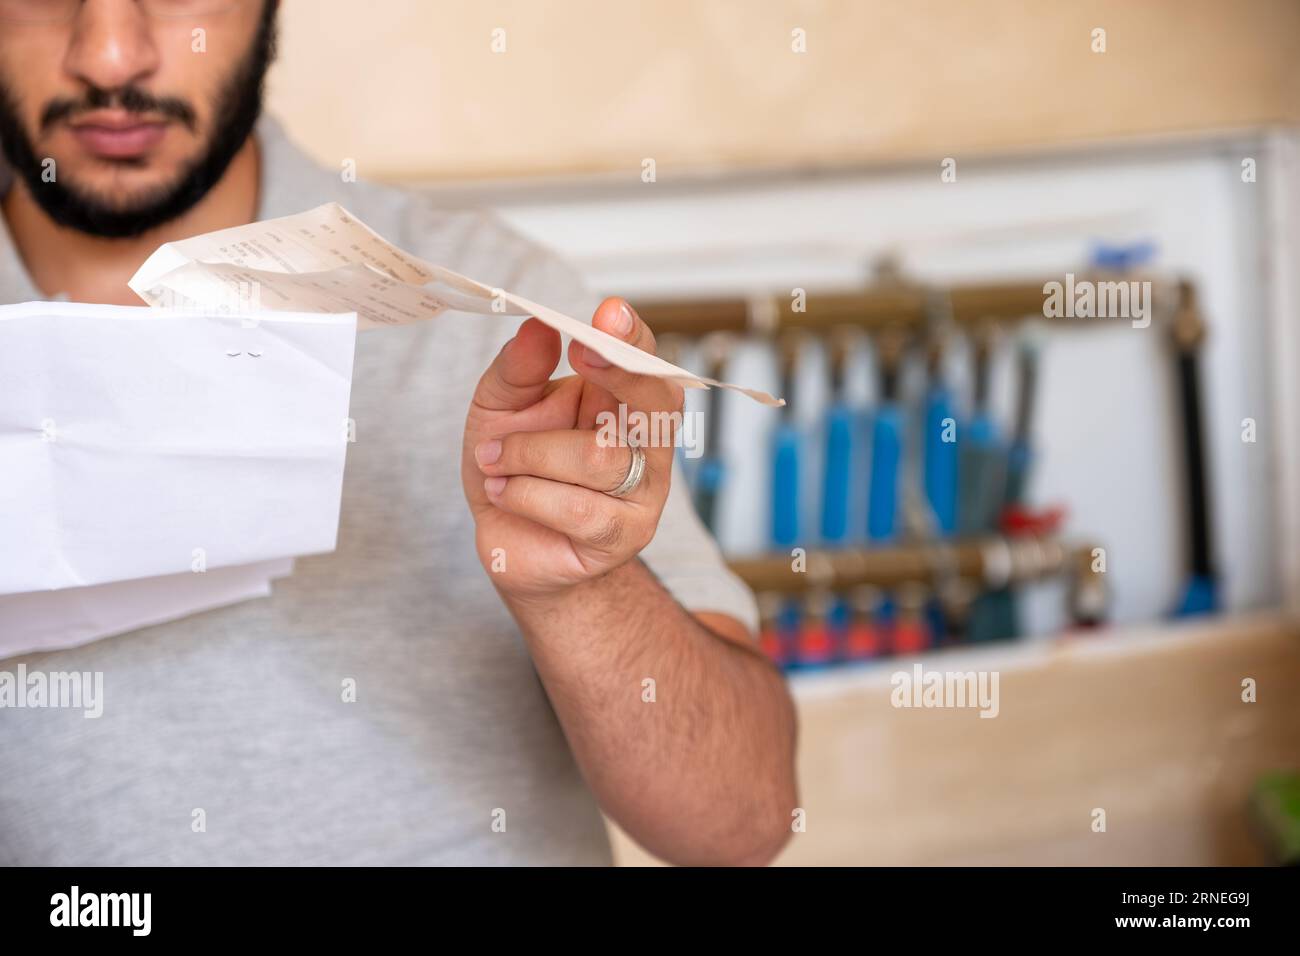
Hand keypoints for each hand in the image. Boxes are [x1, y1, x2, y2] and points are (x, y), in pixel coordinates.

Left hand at [462, 298, 683, 601]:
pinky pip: (577, 507)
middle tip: (574, 358)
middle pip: (655, 402)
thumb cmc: (513, 468)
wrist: (509, 541)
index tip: (608, 313)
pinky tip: (503, 492)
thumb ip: (519, 368)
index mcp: (622, 401)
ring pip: (597, 457)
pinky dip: (525, 494)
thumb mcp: (501, 407)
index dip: (633, 338)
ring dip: (528, 454)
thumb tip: (539, 328)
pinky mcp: (624, 535)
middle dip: (616, 374)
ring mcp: (643, 492)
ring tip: (494, 460)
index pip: (647, 362)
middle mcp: (645, 443)